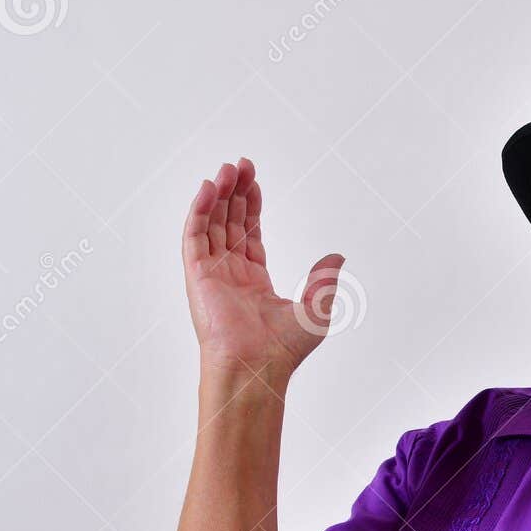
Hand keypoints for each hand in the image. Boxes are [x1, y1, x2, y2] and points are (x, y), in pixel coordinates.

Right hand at [182, 157, 344, 379]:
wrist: (258, 365)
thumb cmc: (284, 348)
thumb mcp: (316, 308)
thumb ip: (323, 279)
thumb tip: (337, 256)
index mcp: (254, 282)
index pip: (249, 234)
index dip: (251, 207)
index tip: (254, 181)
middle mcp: (230, 275)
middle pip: (229, 223)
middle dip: (234, 193)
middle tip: (240, 164)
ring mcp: (211, 274)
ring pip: (211, 224)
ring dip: (217, 195)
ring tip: (227, 169)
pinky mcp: (196, 275)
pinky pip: (194, 235)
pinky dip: (199, 210)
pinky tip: (208, 188)